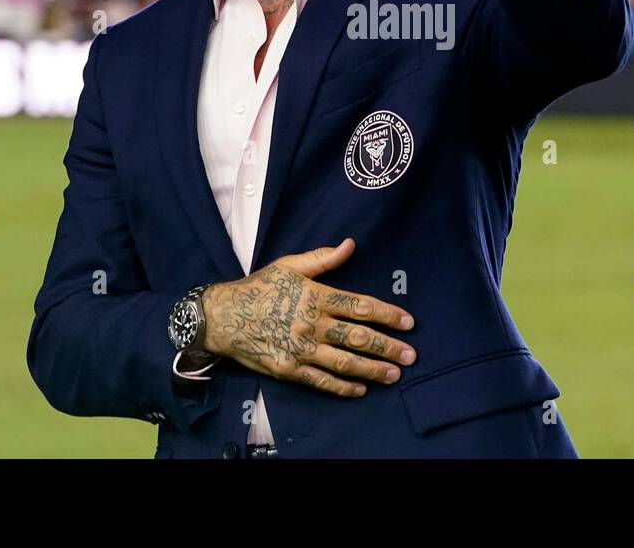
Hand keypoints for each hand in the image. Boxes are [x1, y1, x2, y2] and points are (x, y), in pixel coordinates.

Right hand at [200, 238, 416, 397]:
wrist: (221, 317)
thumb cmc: (258, 288)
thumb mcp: (289, 265)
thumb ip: (323, 259)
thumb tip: (351, 244)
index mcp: (315, 296)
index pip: (360, 306)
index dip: (388, 315)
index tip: (409, 323)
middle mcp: (311, 324)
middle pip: (358, 338)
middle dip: (389, 347)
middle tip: (411, 355)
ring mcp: (300, 349)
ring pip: (345, 363)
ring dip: (373, 370)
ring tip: (394, 374)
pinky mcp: (289, 369)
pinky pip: (322, 382)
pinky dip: (344, 387)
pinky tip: (361, 389)